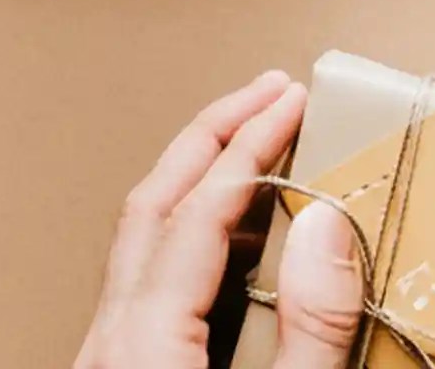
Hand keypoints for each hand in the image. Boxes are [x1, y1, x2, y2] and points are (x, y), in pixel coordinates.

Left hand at [75, 71, 365, 368]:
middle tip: (266, 93)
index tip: (291, 102)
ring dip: (200, 178)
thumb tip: (327, 227)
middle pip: (153, 202)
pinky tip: (244, 235)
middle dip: (214, 134)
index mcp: (144, 346)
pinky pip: (149, 278)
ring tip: (262, 149)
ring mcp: (107, 358)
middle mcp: (111, 343)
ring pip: (143, 237)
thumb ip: (313, 325)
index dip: (252, 143)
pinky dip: (195, 231)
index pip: (200, 210)